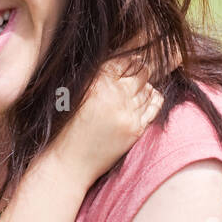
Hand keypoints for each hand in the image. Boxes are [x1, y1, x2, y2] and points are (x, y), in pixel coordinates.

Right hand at [58, 56, 162, 186]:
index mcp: (97, 81)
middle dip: (140, 72)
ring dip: (145, 88)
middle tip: (135, 77)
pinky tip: (146, 100)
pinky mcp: (135, 129)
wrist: (69, 162)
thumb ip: (99, 77)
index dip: (130, 60)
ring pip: (148, 89)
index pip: (125, 59)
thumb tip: (122, 61)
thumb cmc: (68, 128)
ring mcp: (127, 112)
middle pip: (141, 72)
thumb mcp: (77, 94)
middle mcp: (114, 94)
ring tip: (135, 92)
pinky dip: (153, 100)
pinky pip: (154, 107)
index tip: (131, 62)